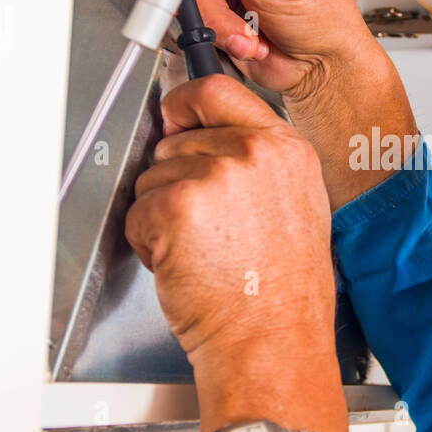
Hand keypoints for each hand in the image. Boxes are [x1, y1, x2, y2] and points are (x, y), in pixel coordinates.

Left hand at [124, 73, 347, 431]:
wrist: (273, 340)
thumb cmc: (282, 294)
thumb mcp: (295, 208)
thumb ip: (258, 165)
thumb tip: (207, 143)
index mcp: (287, 149)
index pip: (218, 91)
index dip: (184, 104)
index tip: (174, 117)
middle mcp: (254, 153)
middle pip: (176, 140)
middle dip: (175, 181)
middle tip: (208, 230)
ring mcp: (216, 175)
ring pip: (151, 178)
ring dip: (161, 216)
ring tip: (202, 252)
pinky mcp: (179, 205)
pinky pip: (136, 212)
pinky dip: (146, 243)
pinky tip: (184, 265)